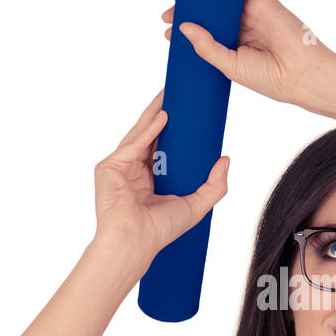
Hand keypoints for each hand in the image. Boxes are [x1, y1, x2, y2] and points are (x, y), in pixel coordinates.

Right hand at [93, 89, 228, 268]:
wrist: (135, 243)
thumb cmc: (159, 231)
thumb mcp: (196, 206)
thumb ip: (215, 186)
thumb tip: (226, 159)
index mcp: (148, 178)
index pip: (161, 146)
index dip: (173, 129)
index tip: (186, 112)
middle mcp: (132, 170)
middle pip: (148, 134)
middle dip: (162, 112)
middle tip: (176, 93)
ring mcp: (119, 167)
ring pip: (139, 133)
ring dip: (155, 113)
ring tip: (170, 94)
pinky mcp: (109, 167)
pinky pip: (133, 143)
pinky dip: (148, 129)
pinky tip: (164, 116)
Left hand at [161, 0, 332, 107]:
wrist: (300, 72)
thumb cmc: (269, 78)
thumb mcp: (229, 66)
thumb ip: (206, 47)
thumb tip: (183, 28)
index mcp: (235, 49)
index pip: (206, 35)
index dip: (187, 31)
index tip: (166, 30)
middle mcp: (242, 30)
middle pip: (211, 14)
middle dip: (190, 10)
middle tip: (168, 10)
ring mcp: (253, 14)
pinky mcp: (264, 0)